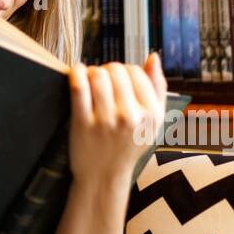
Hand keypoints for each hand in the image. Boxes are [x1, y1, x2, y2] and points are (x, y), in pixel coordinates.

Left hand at [67, 53, 167, 189]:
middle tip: (102, 79)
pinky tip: (76, 73)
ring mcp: (106, 121)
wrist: (103, 177)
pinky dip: (76, 73)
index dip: (125, 71)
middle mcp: (131, 117)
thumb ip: (157, 89)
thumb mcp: (152, 123)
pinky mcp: (83, 124)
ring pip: (97, 74)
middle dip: (107, 69)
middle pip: (116, 70)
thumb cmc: (128, 145)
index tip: (117, 80)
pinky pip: (78, 86)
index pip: (136, 72)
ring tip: (90, 79)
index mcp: (151, 115)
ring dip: (91, 71)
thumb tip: (153, 56)